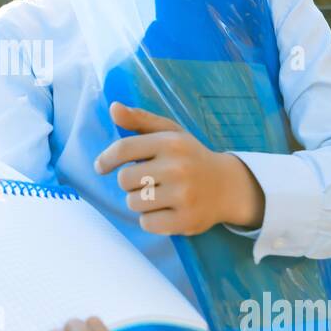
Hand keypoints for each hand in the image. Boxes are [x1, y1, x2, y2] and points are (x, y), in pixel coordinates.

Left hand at [93, 101, 264, 234]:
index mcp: (171, 142)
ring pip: (133, 203)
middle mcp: (178, 168)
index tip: (101, 166)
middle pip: (125, 180)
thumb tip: (113, 108)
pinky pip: (146, 223)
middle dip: (130, 182)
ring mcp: (183, 196)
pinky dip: (150, 219)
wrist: (229, 186)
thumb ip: (140, 120)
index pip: (124, 149)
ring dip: (139, 201)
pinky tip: (166, 210)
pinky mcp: (185, 220)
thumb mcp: (170, 133)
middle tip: (148, 180)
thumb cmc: (191, 157)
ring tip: (158, 195)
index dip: (106, 159)